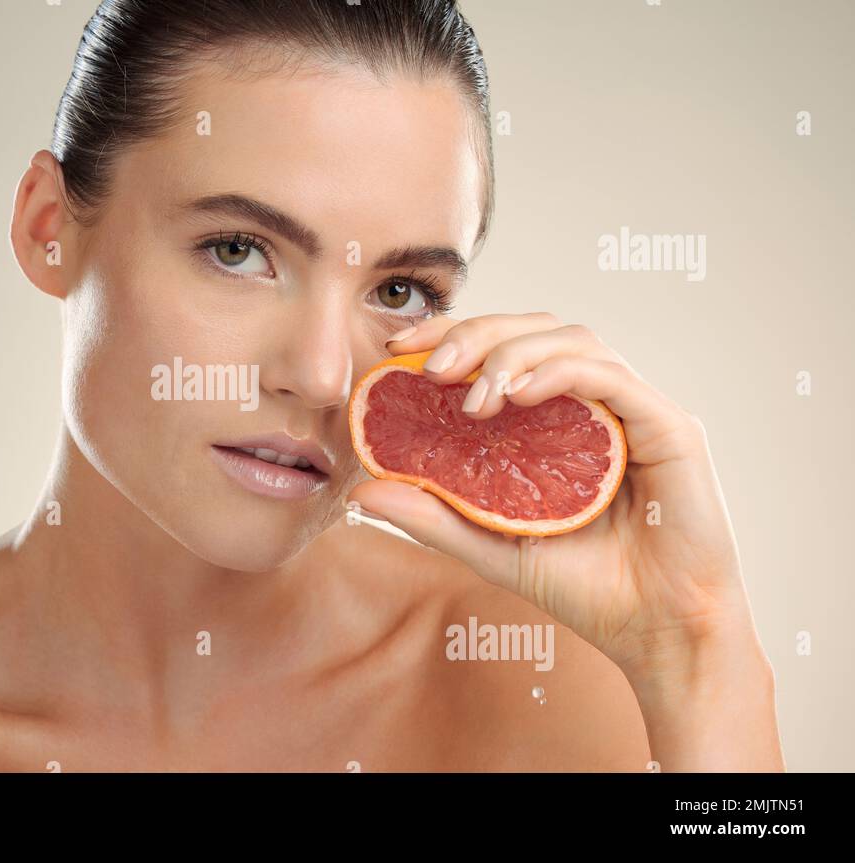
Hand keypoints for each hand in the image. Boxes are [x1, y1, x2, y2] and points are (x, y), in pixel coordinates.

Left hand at [347, 312, 782, 768]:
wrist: (657, 634)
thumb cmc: (585, 587)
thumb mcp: (491, 547)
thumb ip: (432, 515)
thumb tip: (361, 490)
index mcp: (557, 417)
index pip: (504, 348)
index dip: (453, 335)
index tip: (399, 351)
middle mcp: (597, 401)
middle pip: (535, 328)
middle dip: (476, 334)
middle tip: (430, 367)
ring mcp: (635, 410)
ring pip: (572, 340)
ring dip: (513, 354)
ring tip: (472, 395)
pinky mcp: (669, 428)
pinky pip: (611, 377)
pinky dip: (559, 372)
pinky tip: (518, 392)